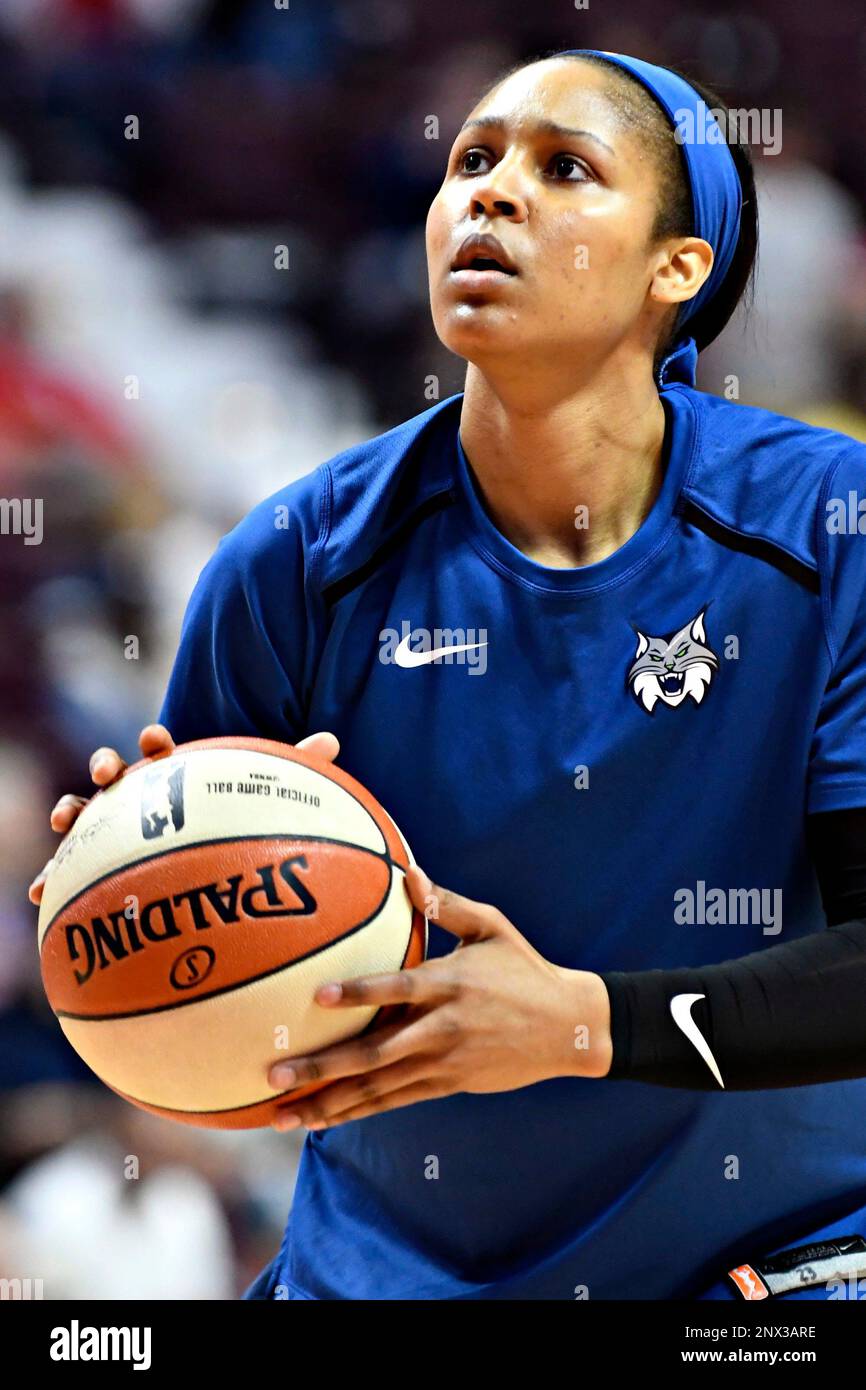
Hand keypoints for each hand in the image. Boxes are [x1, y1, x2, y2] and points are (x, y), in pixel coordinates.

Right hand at [27, 726, 340, 904]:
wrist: (200, 864)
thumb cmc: (230, 823)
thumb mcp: (259, 799)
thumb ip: (292, 770)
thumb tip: (333, 742)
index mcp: (171, 776)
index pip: (159, 750)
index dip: (153, 742)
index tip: (157, 741)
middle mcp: (136, 796)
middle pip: (114, 773)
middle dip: (105, 766)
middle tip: (107, 773)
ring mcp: (111, 827)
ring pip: (82, 811)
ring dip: (71, 809)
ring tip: (66, 820)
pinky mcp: (95, 862)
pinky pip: (69, 867)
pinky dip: (52, 873)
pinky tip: (40, 891)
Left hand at [267, 868, 612, 1131]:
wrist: (568, 1028)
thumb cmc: (524, 968)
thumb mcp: (492, 928)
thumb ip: (446, 903)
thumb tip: (407, 870)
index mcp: (448, 984)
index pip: (396, 989)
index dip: (357, 993)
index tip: (316, 997)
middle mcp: (441, 1029)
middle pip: (374, 1054)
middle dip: (322, 1066)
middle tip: (274, 1072)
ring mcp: (443, 1063)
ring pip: (377, 1089)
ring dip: (328, 1102)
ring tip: (282, 1115)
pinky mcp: (446, 1085)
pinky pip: (394, 1101)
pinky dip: (356, 1112)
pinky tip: (322, 1121)